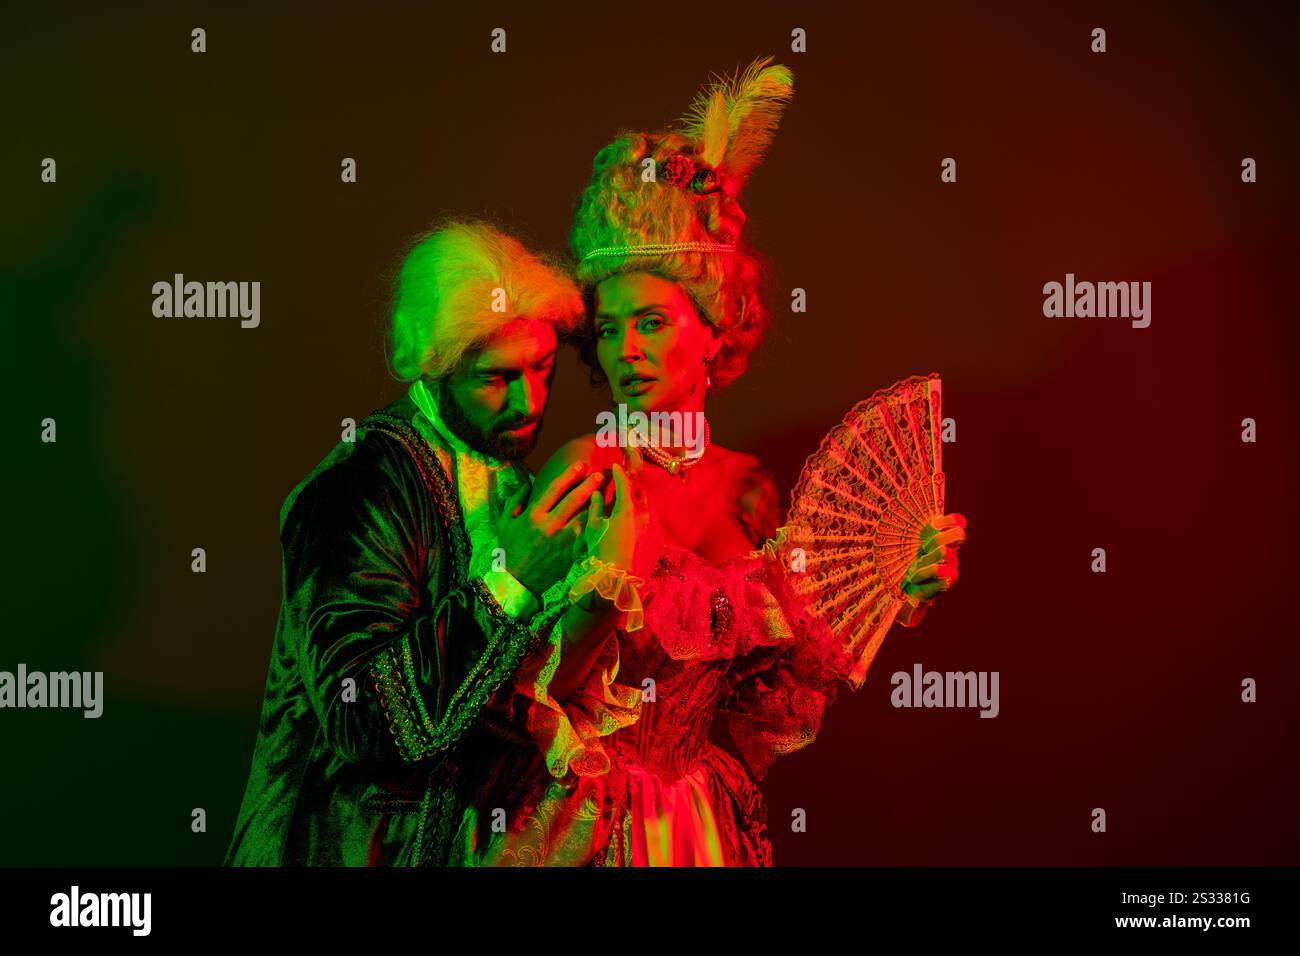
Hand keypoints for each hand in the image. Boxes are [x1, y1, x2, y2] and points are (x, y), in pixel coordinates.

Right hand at [496, 462, 602, 598]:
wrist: (518, 581)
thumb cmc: (510, 549)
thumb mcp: (504, 523)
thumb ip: (515, 501)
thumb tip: (528, 484)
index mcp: (532, 516)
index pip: (554, 489)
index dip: (569, 475)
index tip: (581, 465)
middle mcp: (549, 526)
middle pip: (573, 501)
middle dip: (588, 485)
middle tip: (600, 475)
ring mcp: (561, 541)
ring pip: (584, 518)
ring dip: (597, 504)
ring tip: (608, 493)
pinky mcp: (570, 554)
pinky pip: (587, 536)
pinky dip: (597, 526)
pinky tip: (607, 516)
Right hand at [583, 456, 647, 571]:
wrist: (616, 576)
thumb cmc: (601, 550)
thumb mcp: (594, 525)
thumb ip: (595, 506)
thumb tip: (596, 493)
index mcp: (627, 507)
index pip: (624, 483)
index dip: (618, 473)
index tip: (614, 466)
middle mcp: (642, 513)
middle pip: (639, 491)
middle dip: (630, 485)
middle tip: (620, 484)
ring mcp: (649, 524)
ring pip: (644, 504)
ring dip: (635, 500)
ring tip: (623, 502)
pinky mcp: (652, 535)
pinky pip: (646, 518)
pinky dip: (638, 513)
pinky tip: (628, 519)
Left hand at [901, 512, 966, 605]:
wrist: (905, 589)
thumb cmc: (904, 562)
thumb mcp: (906, 544)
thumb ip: (909, 530)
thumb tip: (896, 506)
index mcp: (942, 537)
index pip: (959, 522)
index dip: (951, 520)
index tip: (933, 525)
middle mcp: (951, 549)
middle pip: (959, 534)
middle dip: (938, 538)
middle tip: (923, 548)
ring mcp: (953, 564)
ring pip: (944, 551)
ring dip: (925, 558)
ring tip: (915, 566)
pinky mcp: (949, 579)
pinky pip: (938, 570)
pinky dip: (922, 573)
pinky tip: (914, 577)